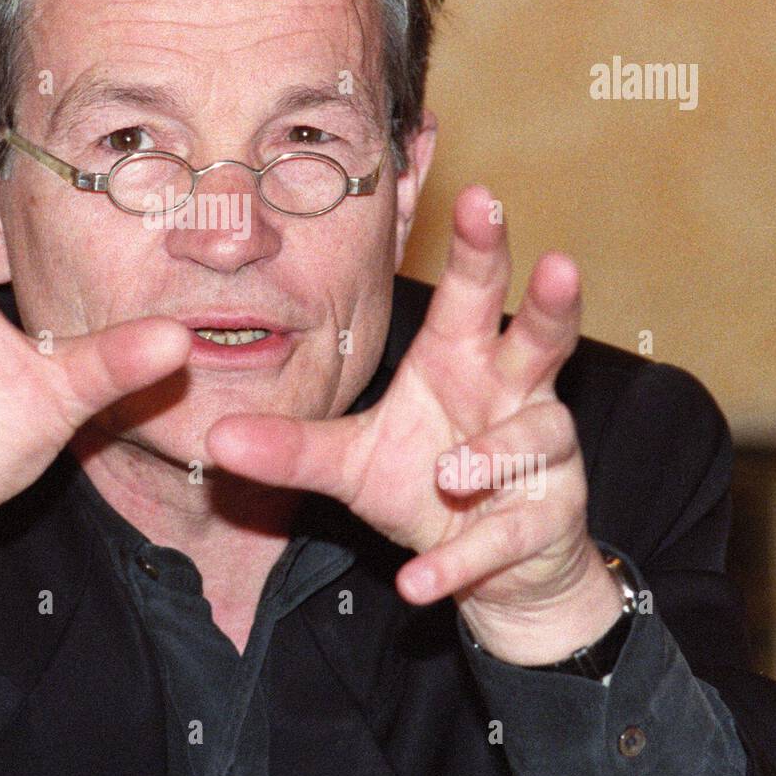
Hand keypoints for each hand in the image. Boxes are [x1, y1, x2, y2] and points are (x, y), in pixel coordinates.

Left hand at [207, 184, 622, 663]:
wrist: (492, 567)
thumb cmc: (426, 482)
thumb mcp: (350, 461)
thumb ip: (292, 446)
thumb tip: (217, 436)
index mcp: (462, 360)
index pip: (472, 293)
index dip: (479, 246)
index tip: (481, 194)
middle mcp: (511, 393)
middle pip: (541, 336)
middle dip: (549, 301)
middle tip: (558, 262)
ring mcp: (540, 456)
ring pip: (537, 435)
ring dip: (493, 453)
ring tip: (451, 476)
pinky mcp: (546, 522)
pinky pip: (508, 535)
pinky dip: (465, 557)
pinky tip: (419, 581)